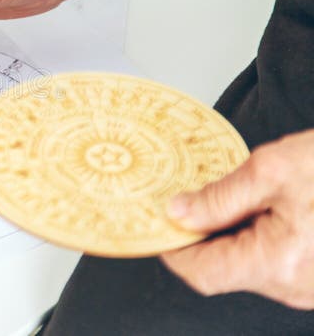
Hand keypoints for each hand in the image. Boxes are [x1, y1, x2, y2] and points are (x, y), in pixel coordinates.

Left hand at [161, 129, 313, 309]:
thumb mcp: (274, 168)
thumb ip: (220, 196)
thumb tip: (178, 212)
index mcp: (277, 261)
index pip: (201, 272)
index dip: (172, 249)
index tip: (156, 224)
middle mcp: (294, 285)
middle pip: (223, 268)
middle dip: (204, 234)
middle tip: (195, 196)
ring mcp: (309, 286)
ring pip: (248, 266)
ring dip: (233, 234)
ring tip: (244, 195)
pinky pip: (274, 263)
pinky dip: (258, 237)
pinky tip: (268, 207)